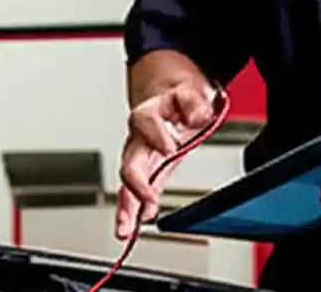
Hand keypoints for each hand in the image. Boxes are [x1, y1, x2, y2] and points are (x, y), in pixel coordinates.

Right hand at [114, 79, 216, 238]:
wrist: (171, 102)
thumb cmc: (178, 98)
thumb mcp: (191, 91)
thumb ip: (193, 101)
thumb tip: (195, 115)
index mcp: (148, 113)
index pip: (145, 121)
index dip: (156, 134)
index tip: (170, 147)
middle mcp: (138, 138)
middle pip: (130, 160)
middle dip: (134, 183)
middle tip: (146, 197)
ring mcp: (140, 157)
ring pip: (127, 184)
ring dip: (126, 206)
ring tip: (125, 228)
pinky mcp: (147, 172)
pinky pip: (136, 193)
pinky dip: (135, 210)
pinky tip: (136, 225)